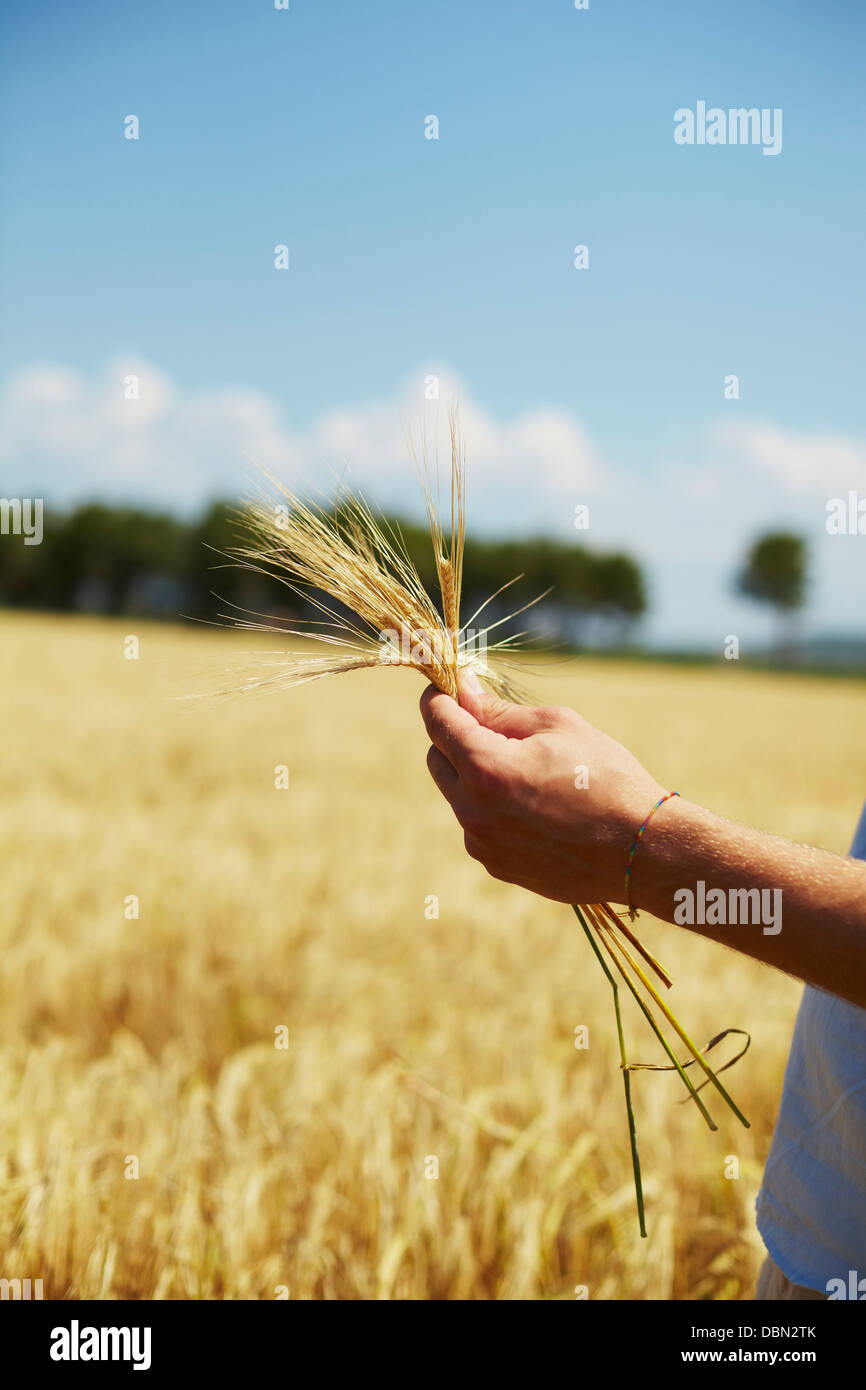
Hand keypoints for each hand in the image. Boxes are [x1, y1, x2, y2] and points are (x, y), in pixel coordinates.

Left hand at [420, 670, 665, 905]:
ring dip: (476, 775)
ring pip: (459, 795)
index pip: (437, 722)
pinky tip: (536, 807)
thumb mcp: (557, 726)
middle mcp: (473, 811)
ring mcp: (483, 844)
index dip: (438, 697)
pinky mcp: (498, 866)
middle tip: (493, 725)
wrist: (643, 850)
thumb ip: (498, 710)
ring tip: (529, 773)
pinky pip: (480, 826)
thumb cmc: (607, 777)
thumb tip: (463, 688)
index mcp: (485, 768)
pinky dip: (494, 809)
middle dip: (456, 736)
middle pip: (438, 759)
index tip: (449, 686)